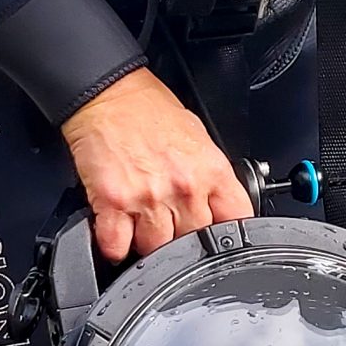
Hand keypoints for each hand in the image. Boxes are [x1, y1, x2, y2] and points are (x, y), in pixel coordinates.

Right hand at [61, 66, 254, 263]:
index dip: (228, 234)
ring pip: (155, 251)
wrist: (109, 93)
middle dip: (181, 239)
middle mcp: (183, 187)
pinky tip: (116, 232)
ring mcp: (148, 197)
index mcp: (211, 170)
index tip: (217, 237)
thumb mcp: (199, 137)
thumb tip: (215, 207)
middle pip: (193, 243)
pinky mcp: (113, 201)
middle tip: (168, 223)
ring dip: (146, 244)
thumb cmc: (149, 110)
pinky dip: (114, 247)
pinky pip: (117, 247)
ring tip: (140, 225)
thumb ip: (210, 177)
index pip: (237, 220)